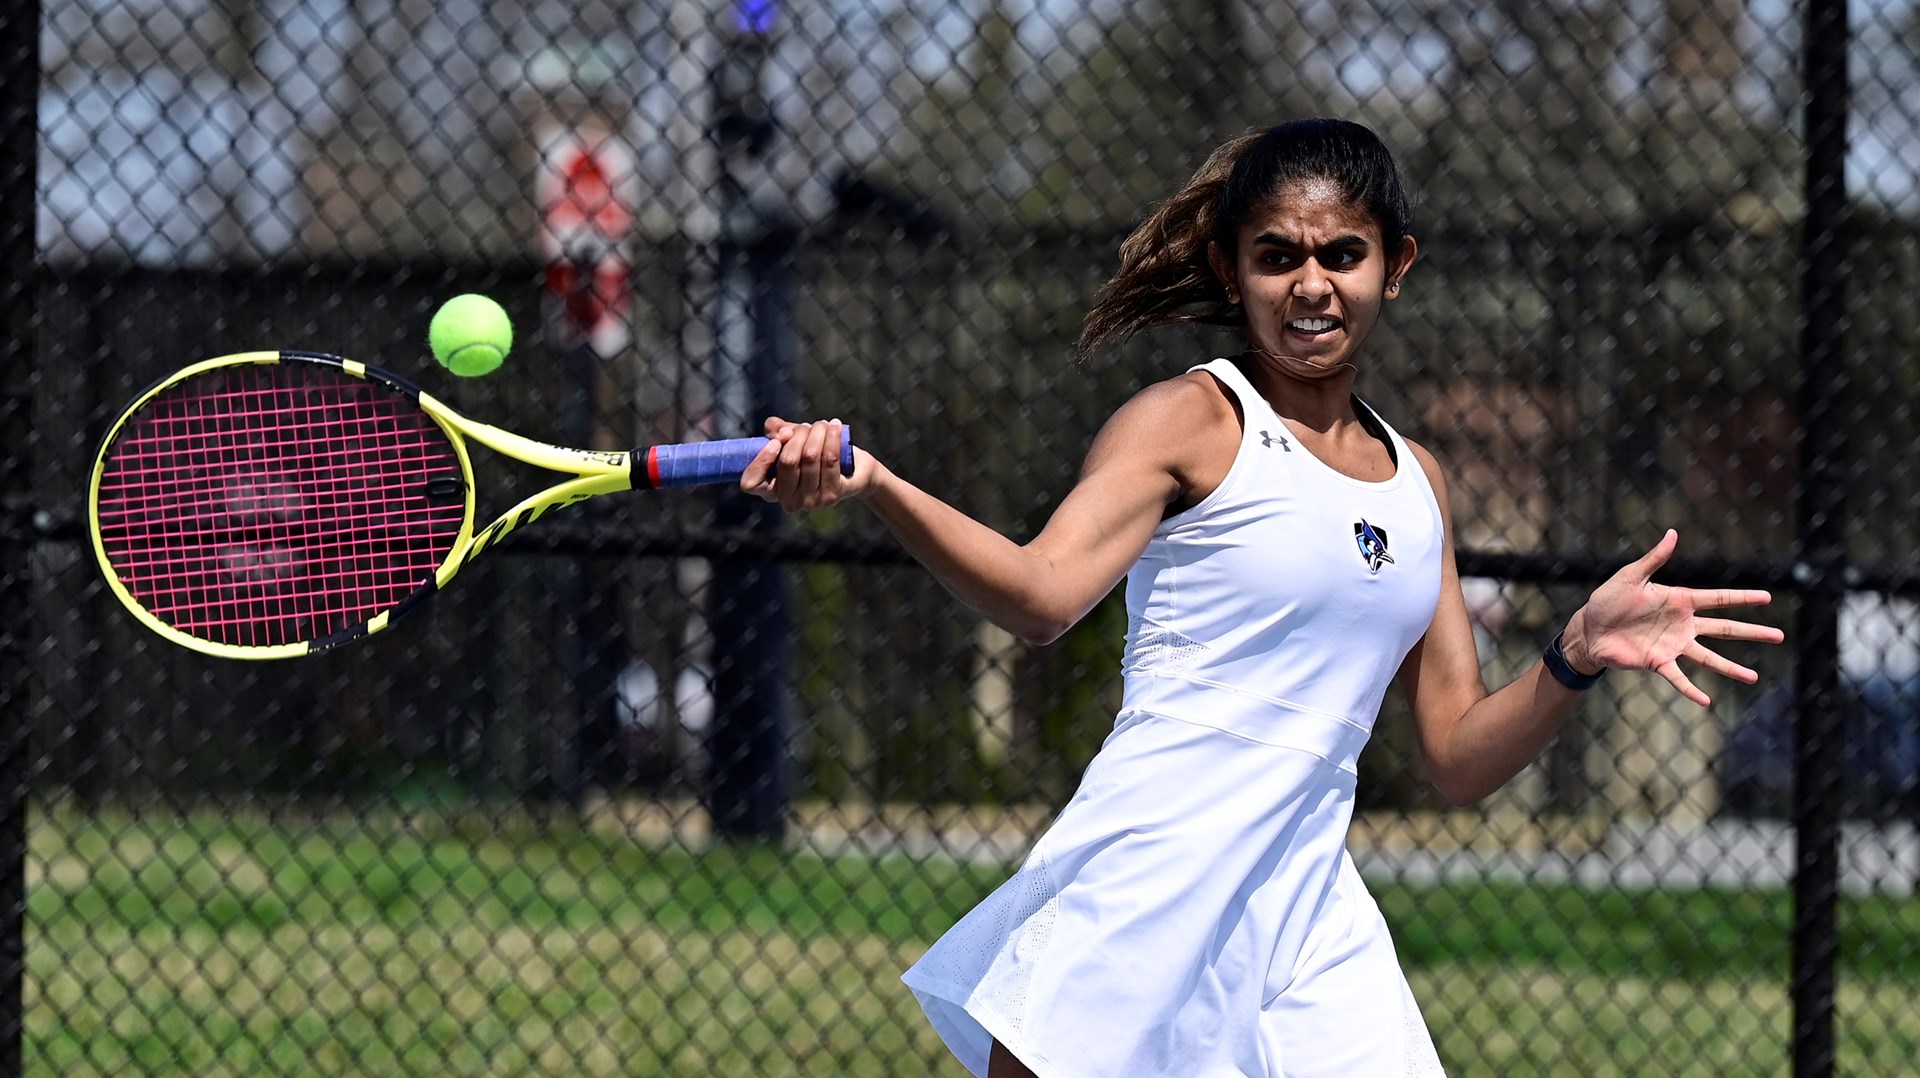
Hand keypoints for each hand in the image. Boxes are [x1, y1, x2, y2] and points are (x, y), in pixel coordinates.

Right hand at [739, 416, 875, 510]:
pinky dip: (832, 437)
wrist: (854, 469)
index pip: (750, 483)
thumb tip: (777, 430)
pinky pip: (829, 459)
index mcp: (771, 490)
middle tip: (808, 426)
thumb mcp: (792, 439)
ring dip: (817, 432)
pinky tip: (835, 426)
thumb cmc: (816, 453)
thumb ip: (777, 431)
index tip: (776, 441)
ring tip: (822, 425)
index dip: (761, 460)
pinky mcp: (832, 496)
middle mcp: (788, 501)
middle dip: (799, 434)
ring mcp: (810, 502)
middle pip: (788, 460)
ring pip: (810, 456)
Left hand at [1564, 529, 1784, 706]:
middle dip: (1752, 632)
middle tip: (1779, 636)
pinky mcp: (1657, 662)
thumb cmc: (1608, 600)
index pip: (1718, 599)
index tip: (1768, 597)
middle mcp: (1682, 624)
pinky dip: (1691, 690)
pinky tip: (1706, 701)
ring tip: (1754, 677)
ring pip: (1709, 658)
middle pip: (1724, 629)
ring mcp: (1673, 645)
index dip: (1742, 598)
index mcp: (1679, 600)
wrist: (1589, 628)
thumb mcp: (1630, 576)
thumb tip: (1672, 533)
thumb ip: (1654, 558)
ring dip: (1731, 668)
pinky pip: (1678, 678)